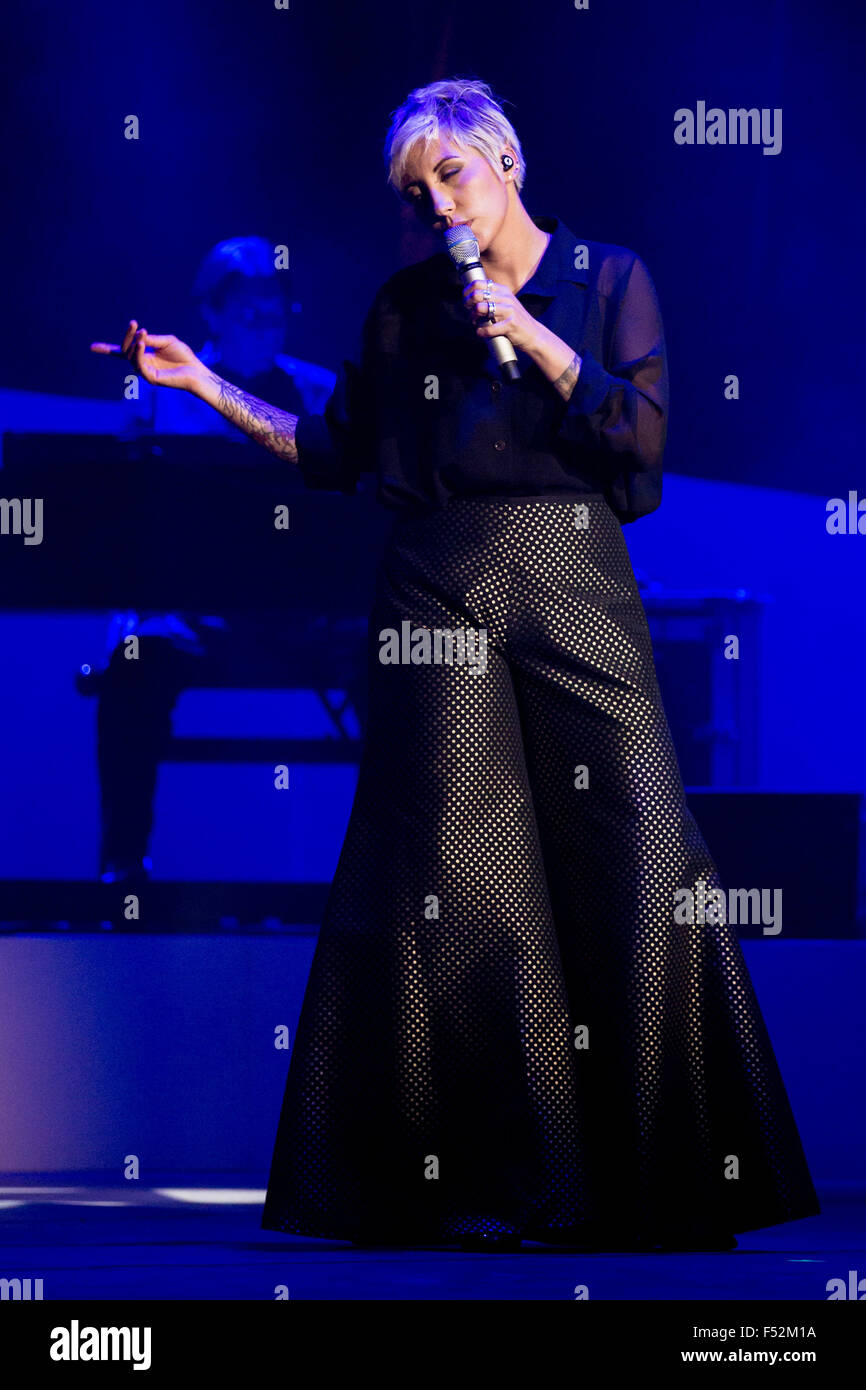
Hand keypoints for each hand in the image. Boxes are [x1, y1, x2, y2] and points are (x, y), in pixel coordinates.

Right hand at [90, 320, 206, 392]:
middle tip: (132, 323)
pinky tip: (141, 343)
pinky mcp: (151, 378)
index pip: (123, 352)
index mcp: (145, 356)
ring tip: (141, 332)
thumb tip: (137, 334)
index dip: (108, 350)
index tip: (92, 347)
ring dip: (134, 343)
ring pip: (131, 357)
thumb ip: (151, 339)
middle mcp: (143, 365)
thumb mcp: (166, 342)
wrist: (196, 371)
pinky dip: (138, 353)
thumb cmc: (183, 357)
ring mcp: (146, 372)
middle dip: (127, 337)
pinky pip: (139, 364)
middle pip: (126, 351)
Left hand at [462, 279, 542, 353]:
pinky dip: (481, 332)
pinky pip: (488, 328)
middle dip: (468, 304)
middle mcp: (506, 298)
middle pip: (477, 294)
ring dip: (473, 317)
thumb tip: (471, 298)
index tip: (466, 301)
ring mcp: (509, 311)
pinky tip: (480, 333)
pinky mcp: (510, 325)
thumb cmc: (515, 320)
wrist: (533, 334)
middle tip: (469, 313)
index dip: (467, 292)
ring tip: (475, 322)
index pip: (479, 284)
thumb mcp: (506, 304)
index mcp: (503, 290)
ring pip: (480, 308)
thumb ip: (493, 298)